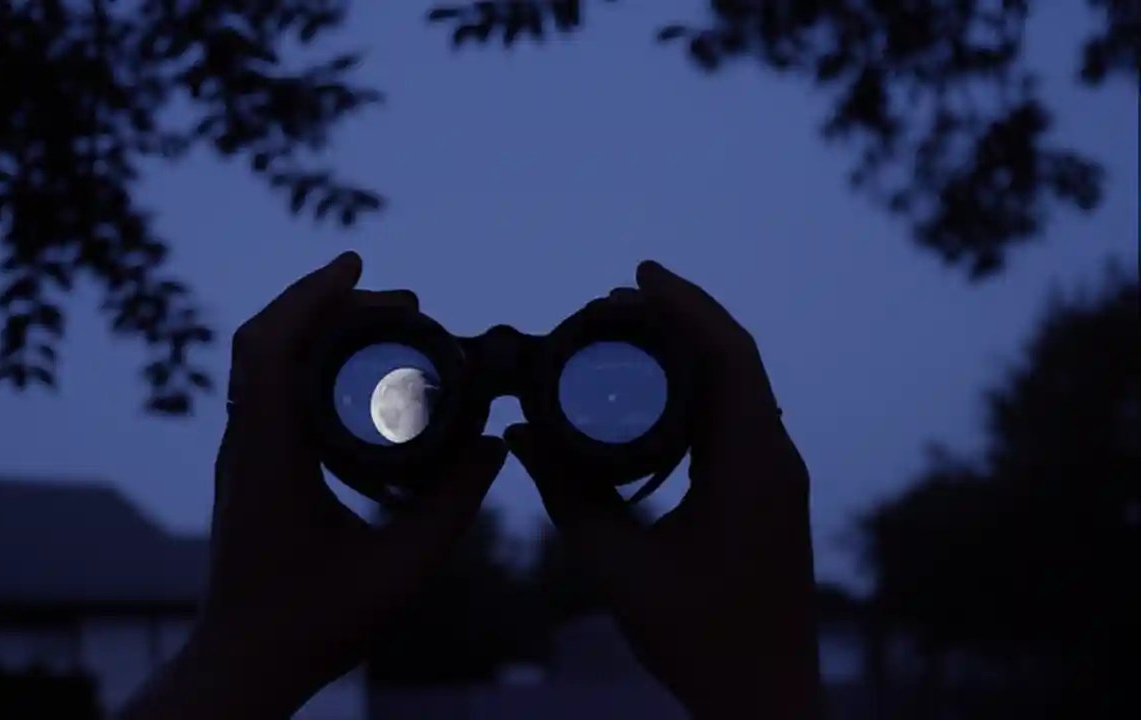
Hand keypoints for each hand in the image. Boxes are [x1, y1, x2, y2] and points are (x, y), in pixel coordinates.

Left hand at [123, 252, 507, 718]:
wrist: (246, 662)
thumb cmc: (313, 624)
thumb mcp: (401, 569)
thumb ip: (454, 506)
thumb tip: (497, 446)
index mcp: (269, 456)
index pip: (272, 347)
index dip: (312, 295)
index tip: (360, 265)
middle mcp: (245, 444)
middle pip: (264, 340)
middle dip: (326, 302)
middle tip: (403, 302)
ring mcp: (243, 454)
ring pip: (261, 362)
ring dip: (315, 327)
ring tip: (383, 321)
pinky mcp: (252, 467)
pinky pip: (269, 389)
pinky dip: (309, 359)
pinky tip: (354, 371)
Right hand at [505, 260, 820, 718]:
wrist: (764, 695)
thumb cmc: (697, 636)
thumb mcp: (616, 563)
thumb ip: (566, 494)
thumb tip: (519, 435)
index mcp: (752, 461)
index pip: (728, 353)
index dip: (684, 303)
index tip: (637, 273)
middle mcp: (775, 458)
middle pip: (736, 360)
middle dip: (679, 320)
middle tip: (612, 303)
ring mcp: (777, 477)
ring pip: (741, 388)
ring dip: (691, 353)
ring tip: (629, 334)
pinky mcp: (769, 495)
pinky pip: (739, 420)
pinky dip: (699, 391)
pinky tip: (658, 395)